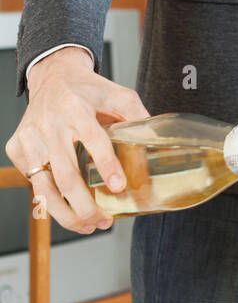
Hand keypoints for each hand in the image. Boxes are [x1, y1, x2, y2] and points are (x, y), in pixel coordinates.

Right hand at [7, 48, 150, 232]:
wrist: (53, 76)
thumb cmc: (88, 90)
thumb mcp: (118, 94)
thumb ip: (137, 115)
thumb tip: (156, 143)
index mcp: (77, 107)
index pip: (93, 139)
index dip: (107, 165)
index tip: (119, 187)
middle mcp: (50, 123)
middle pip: (66, 175)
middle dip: (86, 205)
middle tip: (106, 221)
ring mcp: (30, 137)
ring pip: (44, 187)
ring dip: (66, 214)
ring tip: (88, 226)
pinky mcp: (16, 147)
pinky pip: (33, 182)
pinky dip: (50, 202)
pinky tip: (69, 211)